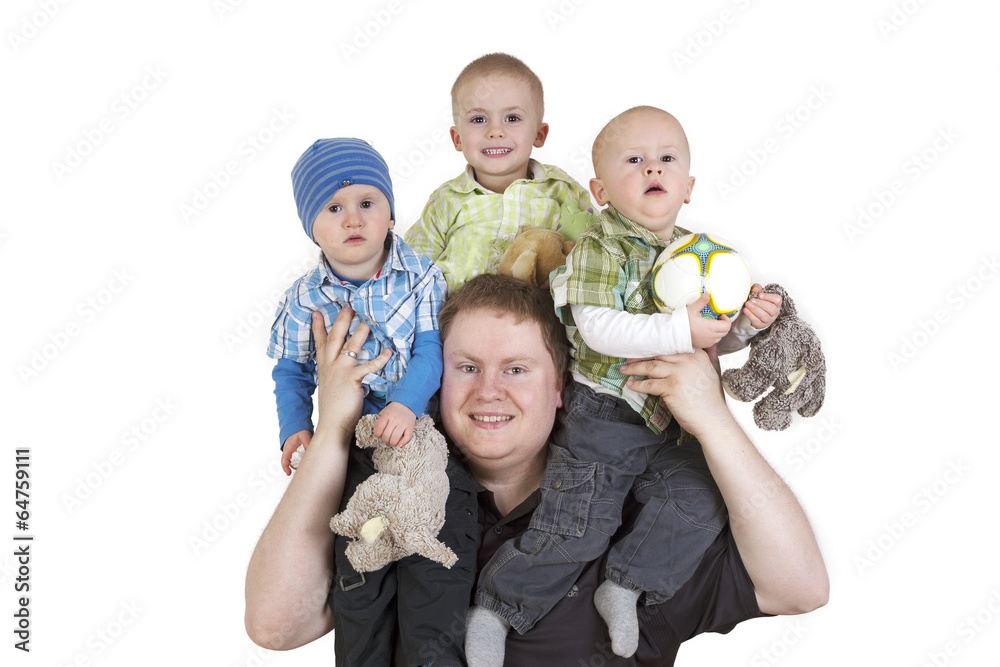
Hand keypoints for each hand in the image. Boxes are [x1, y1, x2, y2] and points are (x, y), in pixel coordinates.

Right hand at [281, 429, 312, 475]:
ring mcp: (291, 449)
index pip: (284, 460)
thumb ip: (307, 443)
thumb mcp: (305, 436)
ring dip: (295, 464)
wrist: (299, 423)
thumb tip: (310, 451)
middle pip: (287, 461)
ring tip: (302, 468)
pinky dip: (297, 460)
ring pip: (291, 459)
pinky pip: (294, 456)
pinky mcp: (294, 448)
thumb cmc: (300, 429)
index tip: (288, 473)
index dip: (285, 467)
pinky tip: (304, 461)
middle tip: (298, 472)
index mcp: (288, 447)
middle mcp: (288, 449)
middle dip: (291, 468)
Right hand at [312, 308, 391, 443]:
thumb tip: (339, 370)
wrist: (331, 426)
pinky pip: (368, 366)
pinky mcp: (352, 380)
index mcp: (324, 367)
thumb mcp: (329, 387)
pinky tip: (388, 350)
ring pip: (351, 345)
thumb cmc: (333, 409)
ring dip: (361, 331)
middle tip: (348, 305)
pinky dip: (380, 358)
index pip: (320, 342)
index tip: (316, 312)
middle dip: (341, 320)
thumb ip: (334, 375)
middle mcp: (330, 366)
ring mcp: (340, 372)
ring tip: (369, 319)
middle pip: (335, 337)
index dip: (318, 327)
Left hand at [373, 402, 416, 446]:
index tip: (378, 434)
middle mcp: (395, 419)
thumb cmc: (393, 411)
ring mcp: (403, 423)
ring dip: (392, 443)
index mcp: (387, 415)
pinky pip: (407, 437)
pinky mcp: (410, 426)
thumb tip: (377, 433)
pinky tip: (400, 444)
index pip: (379, 427)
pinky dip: (403, 442)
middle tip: (386, 439)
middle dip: (385, 440)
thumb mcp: (384, 412)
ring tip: (392, 441)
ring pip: (395, 437)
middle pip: (386, 435)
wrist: (406, 405)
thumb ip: (379, 421)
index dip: (377, 433)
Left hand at [620, 348, 729, 436]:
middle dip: (641, 356)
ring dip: (634, 368)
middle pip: (658, 354)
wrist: (713, 420)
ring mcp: (679, 373)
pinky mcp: (671, 387)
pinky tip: (631, 385)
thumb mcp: (715, 372)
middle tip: (629, 359)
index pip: (671, 346)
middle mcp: (688, 360)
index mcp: (698, 354)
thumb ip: (711, 356)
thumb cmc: (712, 400)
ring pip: (650, 367)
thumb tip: (712, 343)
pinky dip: (637, 385)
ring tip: (624, 370)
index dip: (655, 348)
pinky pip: (649, 384)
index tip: (644, 349)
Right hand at [687, 293, 731, 348]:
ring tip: (711, 325)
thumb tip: (707, 295)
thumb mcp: (692, 310)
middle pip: (725, 332)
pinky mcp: (703, 345)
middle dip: (724, 325)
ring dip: (719, 331)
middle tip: (717, 319)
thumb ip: (701, 302)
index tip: (721, 316)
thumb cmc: (682, 323)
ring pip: (720, 337)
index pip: (727, 325)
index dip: (727, 320)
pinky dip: (713, 337)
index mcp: (710, 327)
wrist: (674, 335)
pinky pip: (713, 342)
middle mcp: (711, 336)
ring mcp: (708, 342)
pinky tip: (706, 332)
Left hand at [742, 284, 781, 328]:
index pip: (777, 300)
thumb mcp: (758, 292)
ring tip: (748, 304)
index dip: (769, 297)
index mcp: (776, 303)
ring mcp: (768, 320)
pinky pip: (756, 321)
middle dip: (760, 304)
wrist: (754, 312)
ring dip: (755, 309)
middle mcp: (774, 312)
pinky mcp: (761, 325)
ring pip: (764, 316)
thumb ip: (757, 288)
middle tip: (752, 300)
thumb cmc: (758, 301)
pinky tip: (746, 310)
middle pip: (771, 309)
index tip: (760, 295)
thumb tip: (755, 290)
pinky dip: (750, 315)